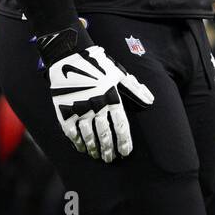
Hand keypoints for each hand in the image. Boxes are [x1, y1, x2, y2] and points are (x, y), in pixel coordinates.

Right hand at [41, 27, 154, 162]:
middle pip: (105, 135)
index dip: (124, 142)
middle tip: (111, 159)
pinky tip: (82, 148)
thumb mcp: (118, 73)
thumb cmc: (97, 64)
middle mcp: (96, 106)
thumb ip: (134, 89)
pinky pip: (71, 133)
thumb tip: (150, 101)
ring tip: (97, 156)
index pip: (121, 126)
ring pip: (88, 136)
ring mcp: (79, 110)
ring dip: (94, 149)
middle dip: (109, 150)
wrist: (68, 56)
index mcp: (111, 97)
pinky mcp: (64, 111)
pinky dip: (77, 142)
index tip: (125, 152)